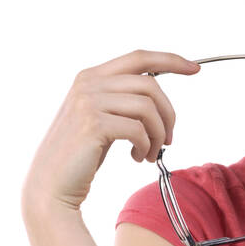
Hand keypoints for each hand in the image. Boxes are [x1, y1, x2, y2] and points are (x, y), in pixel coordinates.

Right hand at [20, 49, 200, 216]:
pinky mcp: (93, 125)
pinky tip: (138, 157)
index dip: (170, 60)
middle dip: (168, 114)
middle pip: (150, 85)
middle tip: (168, 140)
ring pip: (147, 107)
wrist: (51, 187)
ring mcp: (89, 102)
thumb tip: (156, 98)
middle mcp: (88, 83)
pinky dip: (146, 146)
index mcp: (90, 77)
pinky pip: (138, 129)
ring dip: (158, 134)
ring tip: (150, 153)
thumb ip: (119, 102)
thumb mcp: (98, 119)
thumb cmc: (78, 158)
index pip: (138, 58)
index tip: (193, 68)